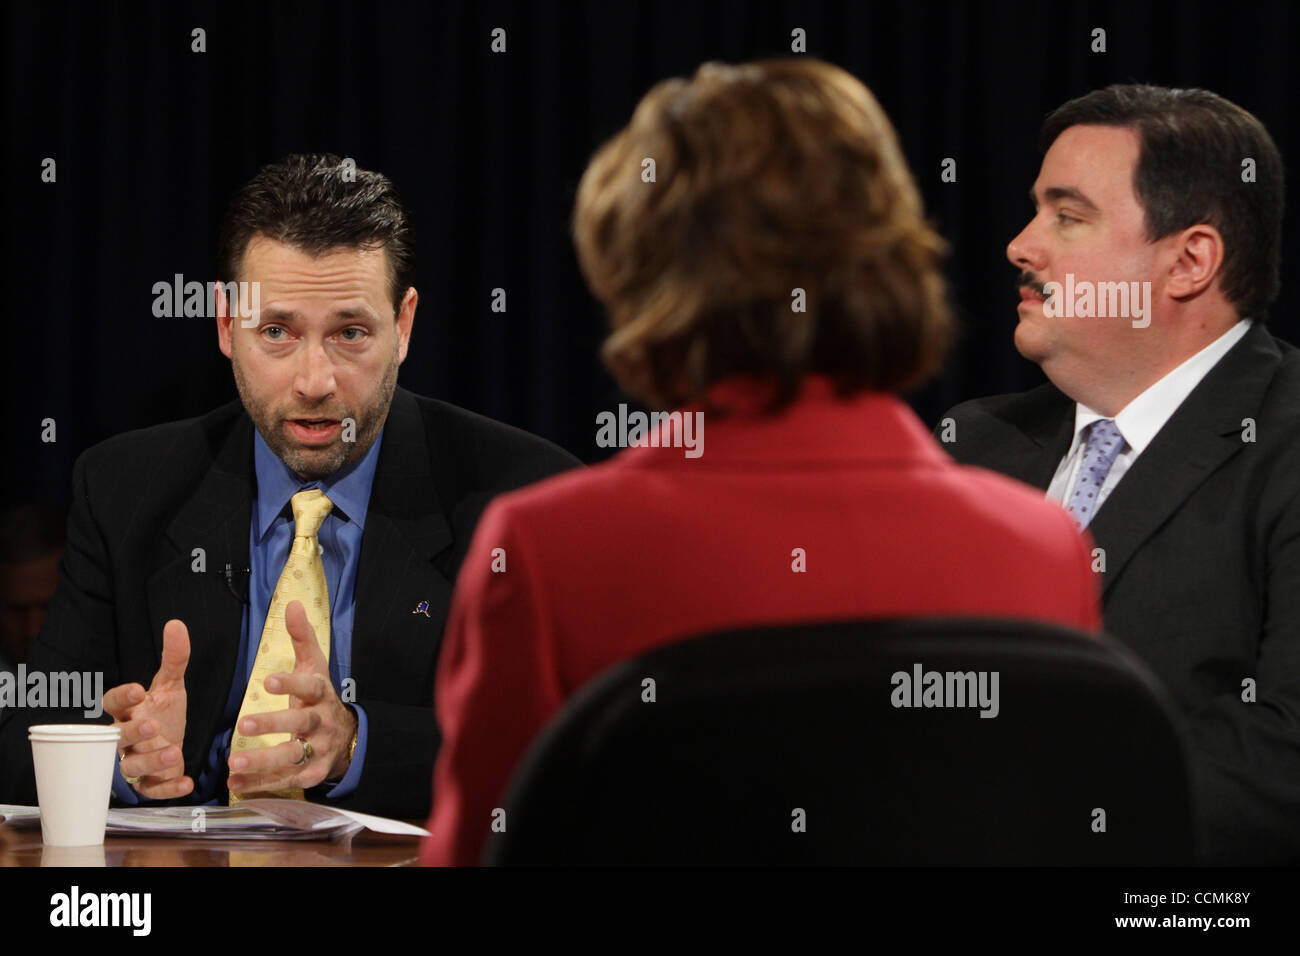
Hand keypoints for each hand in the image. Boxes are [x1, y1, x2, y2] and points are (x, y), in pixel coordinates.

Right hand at [102, 619, 192, 799]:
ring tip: (173, 753)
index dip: (122, 698)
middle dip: (133, 732)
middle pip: (119, 737)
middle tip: (151, 725)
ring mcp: (136, 762)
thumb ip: (175, 659)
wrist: (171, 747)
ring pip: (134, 766)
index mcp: (127, 712)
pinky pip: (153, 790)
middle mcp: (126, 738)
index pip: (113, 703)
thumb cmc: (162, 713)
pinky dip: (168, 789)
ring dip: (152, 761)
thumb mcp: (171, 686)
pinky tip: (187, 783)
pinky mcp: (150, 783)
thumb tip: (176, 624)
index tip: (137, 690)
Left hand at [226, 600, 357, 793]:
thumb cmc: (320, 697)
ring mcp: (319, 749)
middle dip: (272, 725)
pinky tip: (236, 784)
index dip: (290, 684)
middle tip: (242, 724)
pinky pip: (286, 779)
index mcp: (321, 693)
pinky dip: (261, 784)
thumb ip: (302, 638)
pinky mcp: (312, 773)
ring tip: (233, 762)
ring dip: (263, 761)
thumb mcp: (315, 666)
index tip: (266, 681)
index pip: (309, 686)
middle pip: (300, 723)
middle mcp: (322, 722)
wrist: (348, 739)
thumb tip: (292, 603)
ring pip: (292, 756)